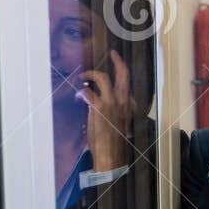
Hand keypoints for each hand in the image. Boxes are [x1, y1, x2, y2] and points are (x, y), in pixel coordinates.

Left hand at [80, 50, 134, 171]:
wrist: (112, 155)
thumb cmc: (115, 143)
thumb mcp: (122, 125)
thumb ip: (118, 112)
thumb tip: (109, 105)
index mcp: (129, 106)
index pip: (128, 86)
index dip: (121, 76)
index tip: (117, 70)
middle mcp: (122, 101)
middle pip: (123, 74)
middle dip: (118, 61)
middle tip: (113, 53)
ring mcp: (110, 103)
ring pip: (103, 77)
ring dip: (91, 73)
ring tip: (84, 75)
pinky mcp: (98, 107)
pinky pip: (87, 91)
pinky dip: (82, 90)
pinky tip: (78, 92)